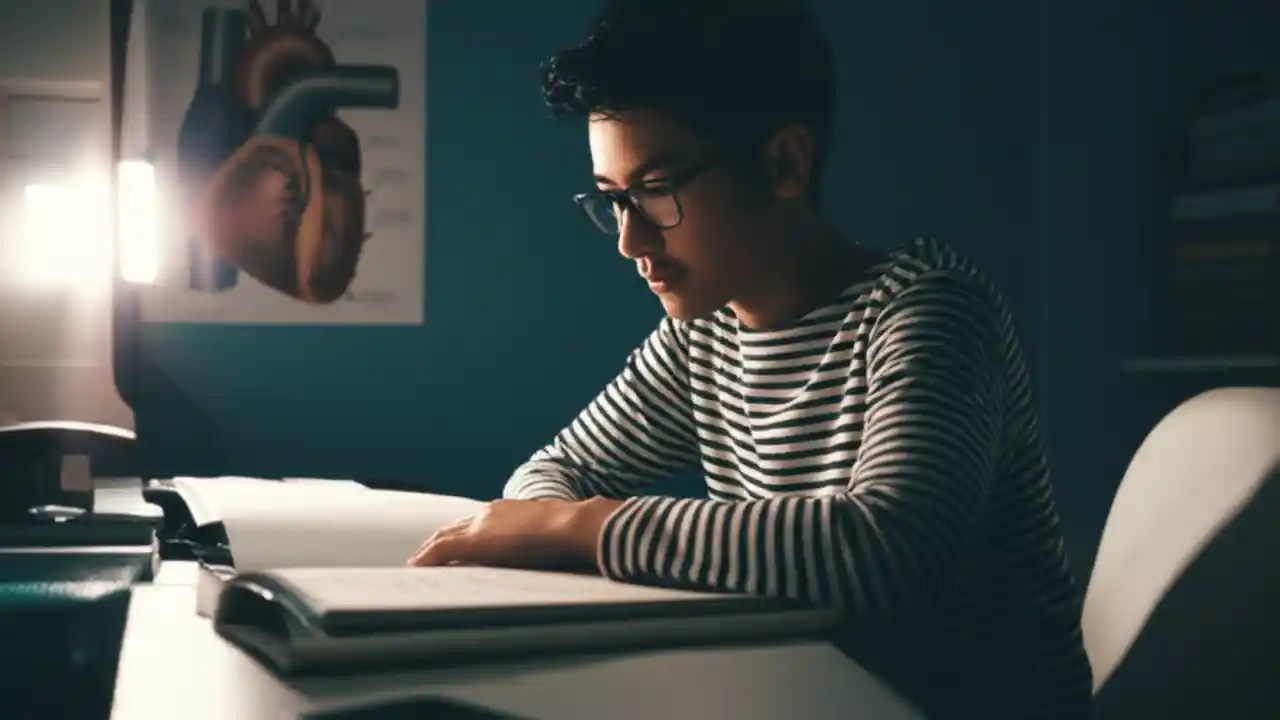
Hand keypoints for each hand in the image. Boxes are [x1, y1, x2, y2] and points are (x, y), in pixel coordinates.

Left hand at [407, 498, 622, 571]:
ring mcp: (481, 525)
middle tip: (424, 555)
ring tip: (417, 563)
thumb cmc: (572, 532)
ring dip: (430, 550)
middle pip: (455, 527)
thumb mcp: (553, 533)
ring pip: (444, 537)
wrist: (572, 525)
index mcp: (508, 511)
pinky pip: (441, 549)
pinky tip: (416, 567)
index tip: (451, 543)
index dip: (460, 533)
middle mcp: (490, 514)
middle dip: (438, 540)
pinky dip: (427, 557)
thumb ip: (542, 538)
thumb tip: (553, 551)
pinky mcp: (476, 541)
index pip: (476, 522)